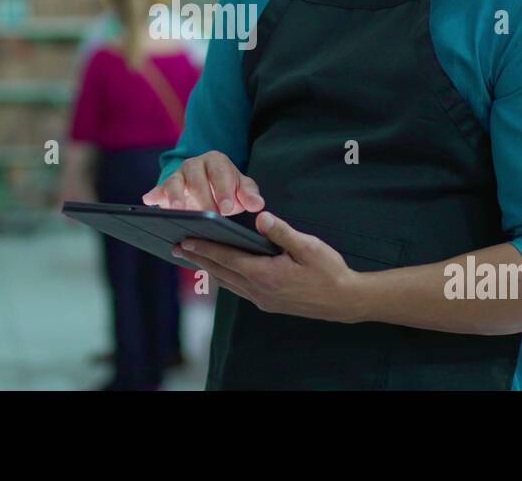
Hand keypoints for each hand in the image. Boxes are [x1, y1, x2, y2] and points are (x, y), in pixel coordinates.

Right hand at [141, 151, 263, 215]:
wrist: (210, 188)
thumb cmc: (228, 189)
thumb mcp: (242, 190)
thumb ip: (250, 195)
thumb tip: (257, 205)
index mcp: (216, 161)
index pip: (220, 173)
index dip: (223, 190)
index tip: (227, 208)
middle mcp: (195, 164)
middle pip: (196, 178)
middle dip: (203, 198)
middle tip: (209, 216)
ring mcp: (178, 176)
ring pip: (175, 182)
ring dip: (176, 196)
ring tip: (179, 210)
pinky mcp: (165, 188)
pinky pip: (159, 190)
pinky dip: (154, 195)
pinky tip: (150, 201)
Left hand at [172, 212, 362, 323]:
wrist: (345, 300)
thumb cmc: (329, 271)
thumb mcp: (308, 246)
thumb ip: (282, 232)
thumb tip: (260, 218)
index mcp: (265, 274)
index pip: (227, 258)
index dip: (204, 248)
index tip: (184, 241)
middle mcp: (259, 291)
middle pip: (221, 272)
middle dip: (199, 259)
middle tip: (177, 247)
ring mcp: (263, 300)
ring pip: (228, 283)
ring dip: (211, 269)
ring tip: (195, 257)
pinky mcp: (269, 303)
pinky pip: (239, 289)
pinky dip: (226, 278)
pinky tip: (224, 270)